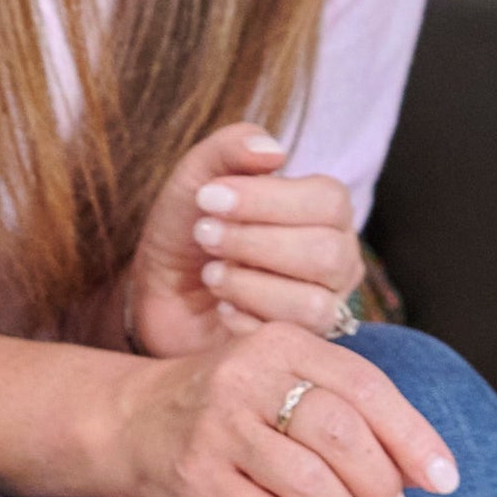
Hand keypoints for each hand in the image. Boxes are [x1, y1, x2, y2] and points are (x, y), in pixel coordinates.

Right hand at [99, 321, 456, 496]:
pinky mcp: (195, 476)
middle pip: (342, 433)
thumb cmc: (236, 406)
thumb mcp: (287, 379)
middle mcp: (248, 377)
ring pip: (308, 480)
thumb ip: (351, 408)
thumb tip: (427, 467)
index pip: (367, 387)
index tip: (444, 478)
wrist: (134, 419)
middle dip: (380, 481)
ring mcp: (218, 427)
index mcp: (283, 344)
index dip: (413, 437)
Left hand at [114, 126, 370, 361]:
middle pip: (326, 253)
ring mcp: (325, 306)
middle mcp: (337, 259)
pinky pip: (288, 340)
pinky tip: (221, 307)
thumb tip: (274, 151)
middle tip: (205, 236)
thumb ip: (230, 149)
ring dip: (248, 285)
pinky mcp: (300, 346)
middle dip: (254, 243)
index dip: (268, 200)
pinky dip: (244, 320)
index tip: (209, 198)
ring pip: (313, 303)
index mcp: (325, 211)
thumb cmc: (188, 230)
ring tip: (212, 275)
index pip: (328, 200)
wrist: (160, 293)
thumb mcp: (197, 178)